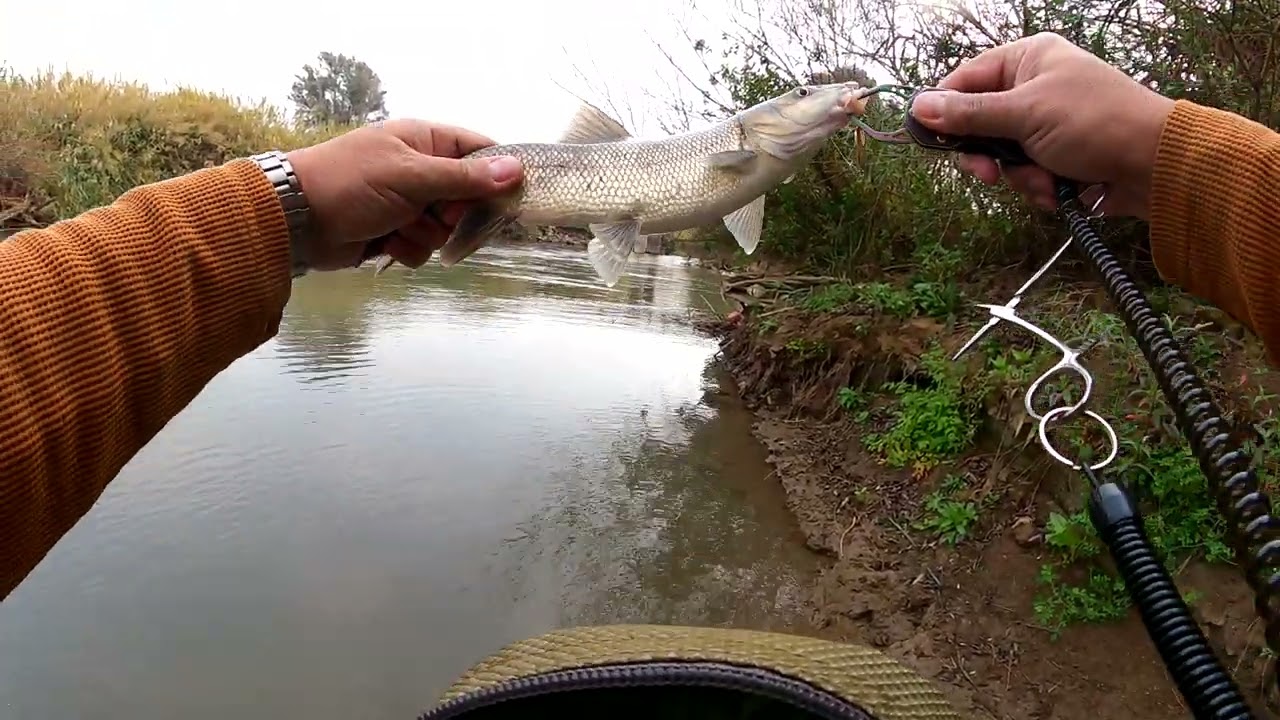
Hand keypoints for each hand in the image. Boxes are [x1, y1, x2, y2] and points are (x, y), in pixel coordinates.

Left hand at [285, 119, 523, 270]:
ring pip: (446, 229)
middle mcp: (421, 169)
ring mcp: (408, 202)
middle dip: (451, 214)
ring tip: (395, 226)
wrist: (295, 220)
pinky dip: (407, 249)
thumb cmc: (351, 184)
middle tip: (432, 212)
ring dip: (425, 235)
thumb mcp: (411, 177)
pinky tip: (383, 242)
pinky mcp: (395, 231)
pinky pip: (423, 247)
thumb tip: (517, 169)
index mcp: (426, 141)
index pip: (480, 151)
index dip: (496, 175)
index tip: (506, 198)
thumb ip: (465, 178)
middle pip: (468, 198)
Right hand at [908, 32, 1174, 217]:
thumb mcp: (1025, 115)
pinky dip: (1038, 187)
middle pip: (979, 124)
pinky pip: (1026, 175)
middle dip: (988, 156)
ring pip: (1002, 157)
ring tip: (1045, 181)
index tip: (931, 138)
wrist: (1156, 165)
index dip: (946, 110)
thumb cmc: (1096, 123)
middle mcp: (1034, 88)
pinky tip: (1059, 189)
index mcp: (1028, 59)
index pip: (966, 80)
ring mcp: (1046, 124)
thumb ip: (969, 114)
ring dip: (1018, 177)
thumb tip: (917, 106)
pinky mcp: (1057, 156)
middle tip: (989, 174)